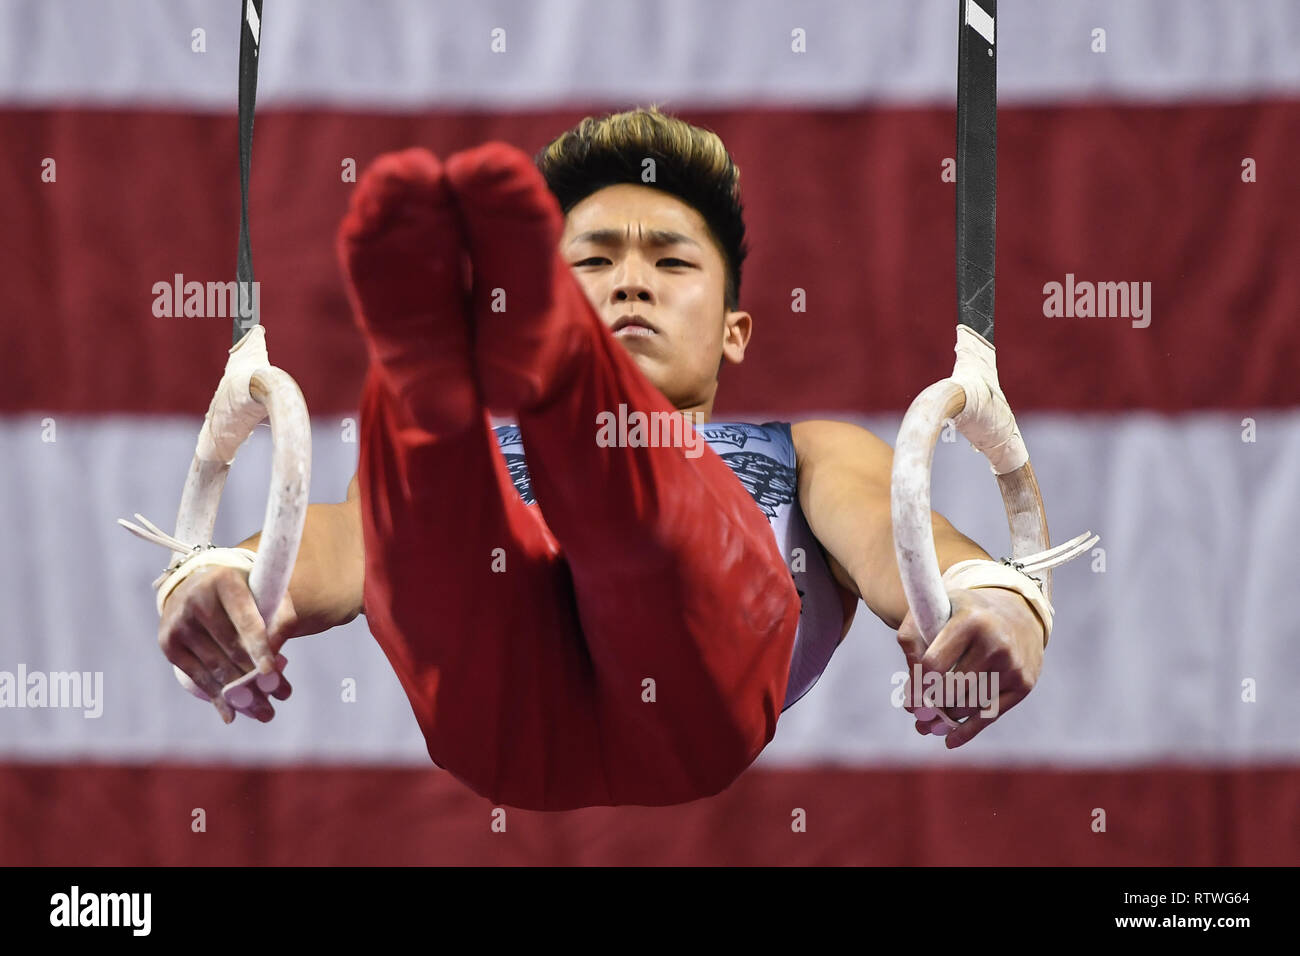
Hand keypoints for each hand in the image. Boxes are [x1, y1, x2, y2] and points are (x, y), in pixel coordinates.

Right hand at [158, 565, 296, 723]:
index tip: (271, 672)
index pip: (246, 621)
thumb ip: (280, 618)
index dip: (259, 648)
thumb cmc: (242, 591)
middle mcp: (196, 601)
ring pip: (215, 667)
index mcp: (225, 582)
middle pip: (231, 649)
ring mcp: (178, 623)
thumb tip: (277, 656)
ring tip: (265, 711)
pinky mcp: (168, 643)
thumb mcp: (264, 592)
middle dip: (258, 677)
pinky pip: (196, 676)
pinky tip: (231, 713)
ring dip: (242, 693)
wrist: (196, 584)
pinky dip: (216, 696)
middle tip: (282, 696)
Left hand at [896, 586, 1044, 748]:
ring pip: (967, 705)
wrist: (1017, 613)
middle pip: (950, 689)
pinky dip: (967, 731)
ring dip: (944, 719)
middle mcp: (995, 643)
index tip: (908, 698)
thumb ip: (912, 642)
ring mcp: (1012, 665)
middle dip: (930, 706)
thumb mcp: (936, 611)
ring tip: (926, 725)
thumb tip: (912, 701)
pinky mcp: (1023, 683)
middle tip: (916, 715)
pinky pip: (990, 714)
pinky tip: (950, 740)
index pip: (933, 665)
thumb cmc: (965, 614)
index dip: (917, 686)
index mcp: (969, 620)